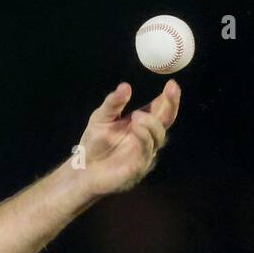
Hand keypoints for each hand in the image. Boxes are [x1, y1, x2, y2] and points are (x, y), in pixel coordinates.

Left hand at [75, 80, 180, 195]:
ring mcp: (144, 152)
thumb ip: (113, 103)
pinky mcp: (138, 167)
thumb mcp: (100, 117)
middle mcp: (147, 136)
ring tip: (137, 115)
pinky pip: (146, 151)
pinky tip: (136, 127)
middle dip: (171, 104)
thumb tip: (125, 86)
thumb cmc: (94, 143)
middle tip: (171, 89)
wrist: (83, 169)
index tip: (171, 83)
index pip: (160, 107)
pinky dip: (144, 138)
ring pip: (158, 136)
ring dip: (151, 123)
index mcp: (141, 122)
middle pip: (167, 119)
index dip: (168, 96)